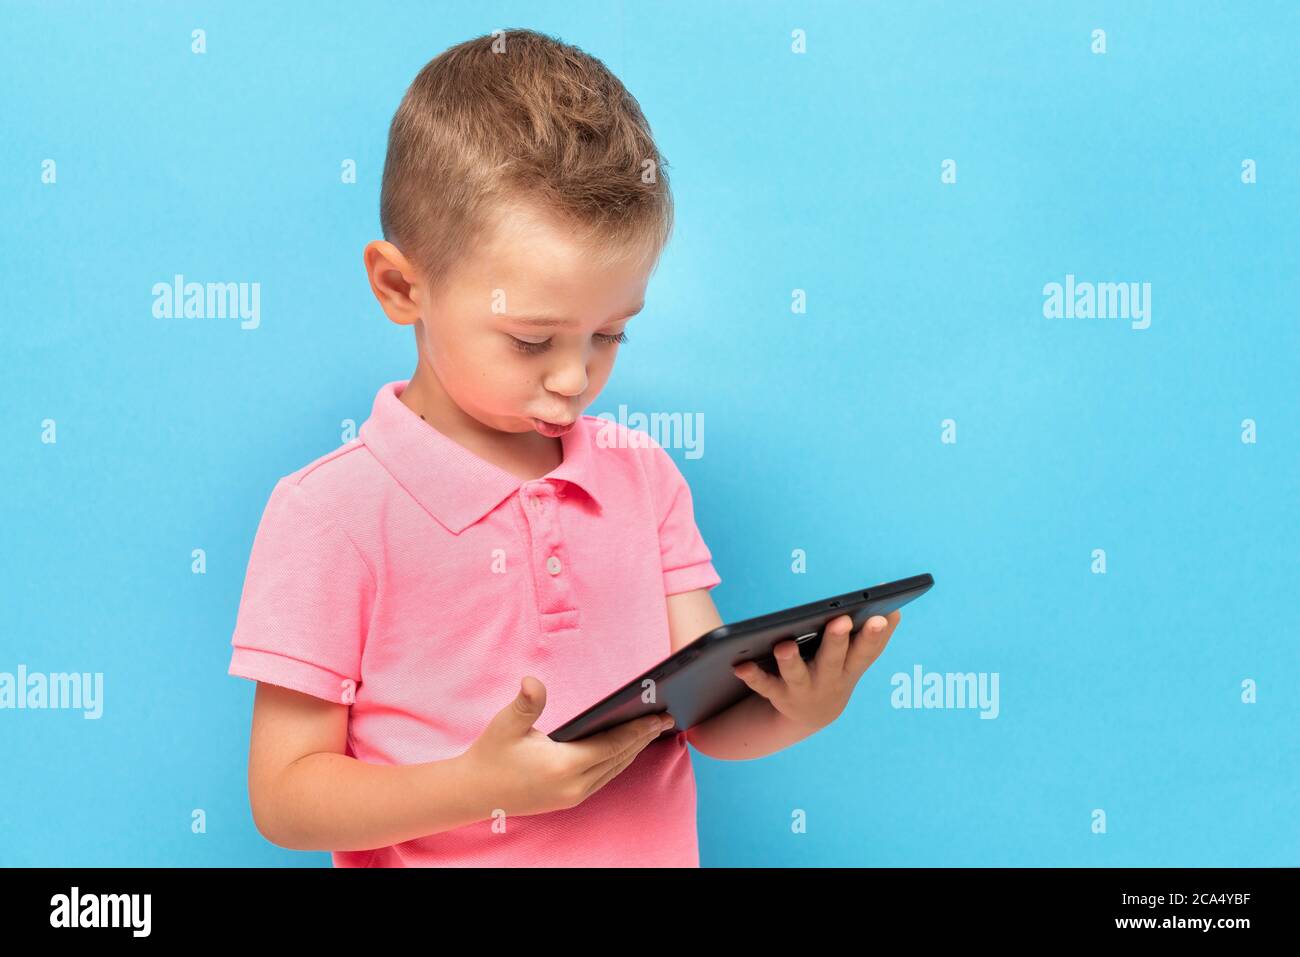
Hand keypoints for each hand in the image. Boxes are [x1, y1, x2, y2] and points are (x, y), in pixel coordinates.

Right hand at [460, 676, 673, 816]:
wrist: (473, 792)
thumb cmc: (490, 755)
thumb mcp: (506, 725)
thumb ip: (526, 703)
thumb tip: (532, 681)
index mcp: (563, 767)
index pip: (612, 746)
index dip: (638, 730)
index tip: (660, 717)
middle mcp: (574, 786)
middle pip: (620, 759)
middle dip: (644, 738)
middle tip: (666, 718)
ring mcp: (573, 796)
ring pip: (614, 770)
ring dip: (634, 750)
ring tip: (652, 730)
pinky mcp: (569, 799)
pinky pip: (604, 778)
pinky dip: (619, 761)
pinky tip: (626, 748)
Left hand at [731, 610, 901, 732]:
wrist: (812, 714)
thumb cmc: (838, 671)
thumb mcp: (858, 658)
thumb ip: (875, 636)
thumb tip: (895, 609)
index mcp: (851, 667)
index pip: (866, 650)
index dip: (875, 635)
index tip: (882, 616)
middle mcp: (829, 679)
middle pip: (834, 659)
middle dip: (838, 640)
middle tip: (840, 621)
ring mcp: (803, 689)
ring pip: (797, 674)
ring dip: (791, 660)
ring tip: (784, 645)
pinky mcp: (778, 694)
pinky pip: (763, 685)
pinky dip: (752, 675)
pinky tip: (740, 664)